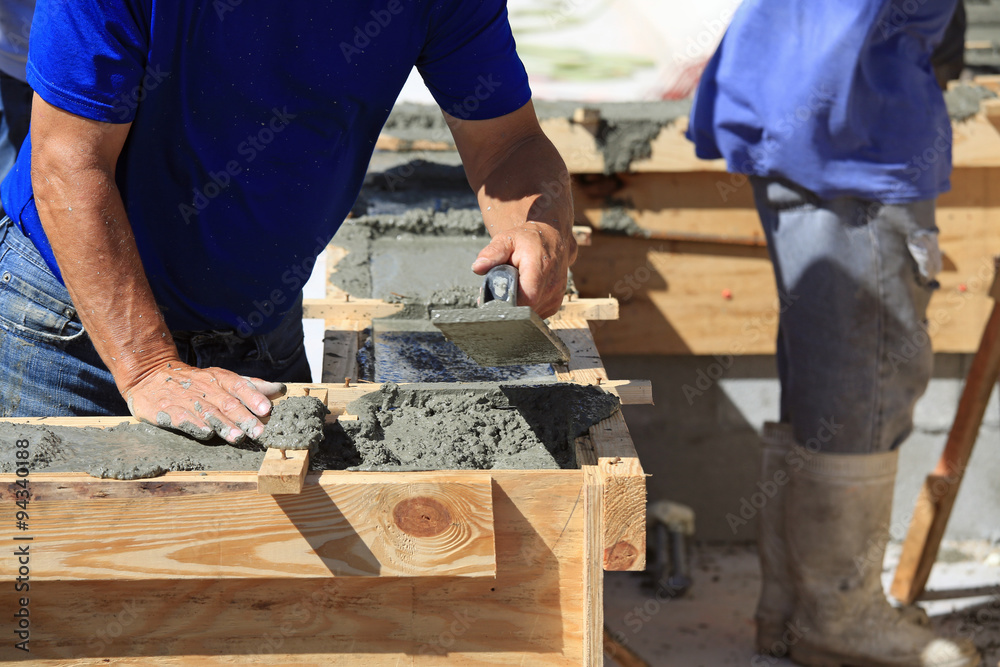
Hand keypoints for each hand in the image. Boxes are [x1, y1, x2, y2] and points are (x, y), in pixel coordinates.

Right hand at [123, 361, 284, 442]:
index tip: (268, 409)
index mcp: (220, 379)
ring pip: (209, 413)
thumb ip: (250, 386)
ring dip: (224, 425)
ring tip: (238, 437)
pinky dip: (195, 425)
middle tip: (260, 432)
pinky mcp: (169, 411)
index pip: (240, 386)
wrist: (151, 376)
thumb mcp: (222, 378)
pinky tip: (206, 433)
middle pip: (228, 403)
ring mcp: (187, 400)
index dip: (254, 397)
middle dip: (245, 418)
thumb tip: (279, 389)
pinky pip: (184, 419)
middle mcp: (206, 388)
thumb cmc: (196, 381)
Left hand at [472, 219, 576, 318]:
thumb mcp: (506, 240)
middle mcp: (552, 284)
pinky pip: (537, 313)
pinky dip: (527, 308)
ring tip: (512, 290)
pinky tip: (521, 294)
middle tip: (498, 292)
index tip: (495, 297)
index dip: (508, 302)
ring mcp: (556, 295)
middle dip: (510, 304)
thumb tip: (477, 267)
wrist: (551, 238)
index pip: (526, 298)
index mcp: (540, 268)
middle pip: (526, 308)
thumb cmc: (527, 240)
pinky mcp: (555, 303)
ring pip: (531, 313)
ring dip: (519, 306)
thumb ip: (492, 254)